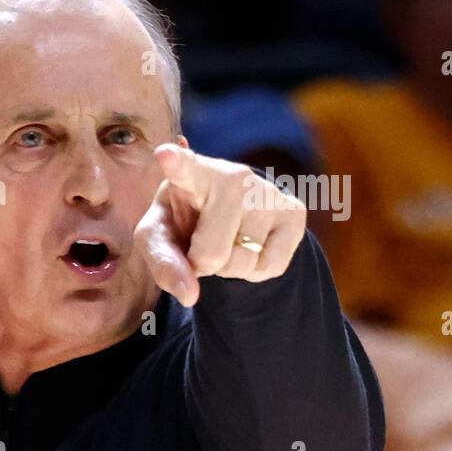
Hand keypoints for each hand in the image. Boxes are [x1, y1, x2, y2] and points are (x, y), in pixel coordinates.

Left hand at [134, 143, 307, 307]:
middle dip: (203, 264)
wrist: (225, 216)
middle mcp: (233, 177)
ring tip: (227, 240)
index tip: (165, 155)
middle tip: (201, 243)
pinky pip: (269, 267)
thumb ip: (162, 263)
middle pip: (211, 254)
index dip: (176, 163)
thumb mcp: (158, 238)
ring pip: (243, 264)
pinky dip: (254, 271)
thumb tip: (190, 295)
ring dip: (230, 268)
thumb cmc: (181, 222)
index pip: (183, 168)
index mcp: (191, 175)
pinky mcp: (294, 212)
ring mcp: (268, 192)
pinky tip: (249, 245)